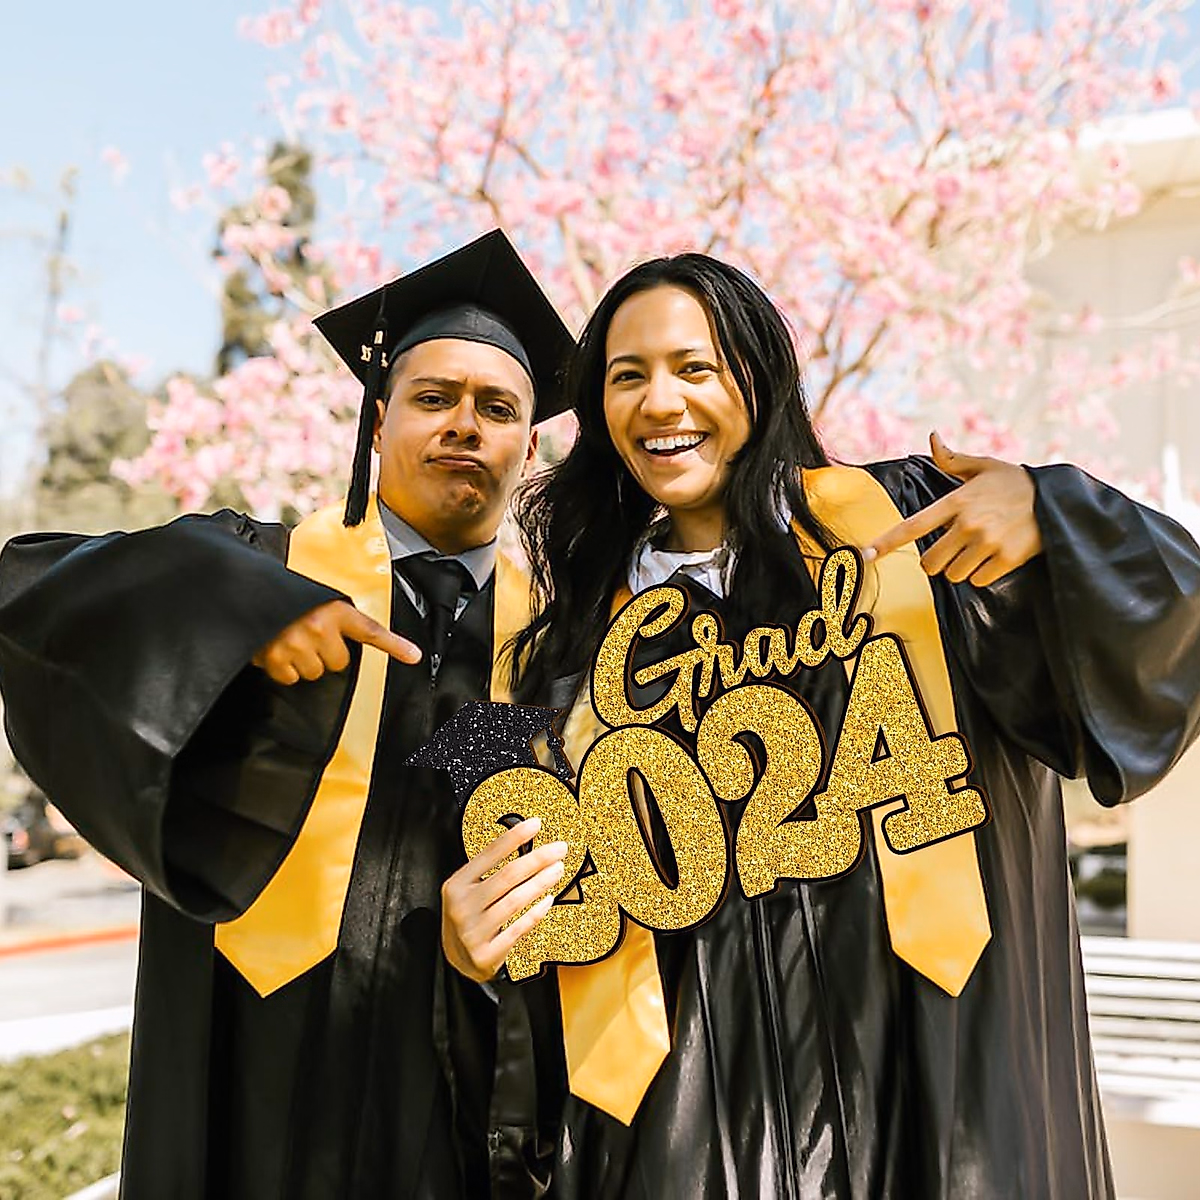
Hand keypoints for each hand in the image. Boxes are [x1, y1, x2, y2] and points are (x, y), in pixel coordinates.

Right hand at [252, 598, 421, 684]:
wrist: (244, 591)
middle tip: (307, 635)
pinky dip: (283, 669)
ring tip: (289, 639)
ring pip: (315, 672)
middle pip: (339, 662)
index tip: (413, 656)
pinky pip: (291, 678)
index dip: (394, 645)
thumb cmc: (281, 595)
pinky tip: (275, 649)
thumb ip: (333, 617)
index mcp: (334, 609)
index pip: (370, 630)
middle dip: (325, 653)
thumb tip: (346, 639)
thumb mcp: (312, 597)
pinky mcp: (276, 659)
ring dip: (304, 661)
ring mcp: (298, 644)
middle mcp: (320, 627)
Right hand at [441, 817, 568, 982]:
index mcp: (456, 885)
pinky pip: (518, 929)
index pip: (489, 854)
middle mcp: (462, 907)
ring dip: (541, 882)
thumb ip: (488, 870)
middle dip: (538, 858)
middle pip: (507, 876)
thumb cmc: (468, 917)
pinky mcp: (486, 954)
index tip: (536, 824)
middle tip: (559, 848)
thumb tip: (524, 841)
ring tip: (558, 869)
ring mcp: (472, 932)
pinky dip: (536, 913)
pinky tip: (548, 900)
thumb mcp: (467, 890)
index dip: (514, 837)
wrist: (455, 960)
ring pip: (515, 901)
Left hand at [863, 431, 1042, 586]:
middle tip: (951, 551)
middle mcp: (969, 524)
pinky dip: (984, 575)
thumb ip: (952, 459)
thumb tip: (932, 438)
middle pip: (930, 563)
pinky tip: (996, 557)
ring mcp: (988, 543)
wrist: (1060, 499)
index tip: (867, 554)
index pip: (913, 526)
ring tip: (979, 550)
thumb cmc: (1015, 482)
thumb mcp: (984, 466)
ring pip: (955, 575)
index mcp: (957, 501)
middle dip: (936, 562)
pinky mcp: (1007, 559)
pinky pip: (980, 581)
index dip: (887, 542)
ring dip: (961, 568)